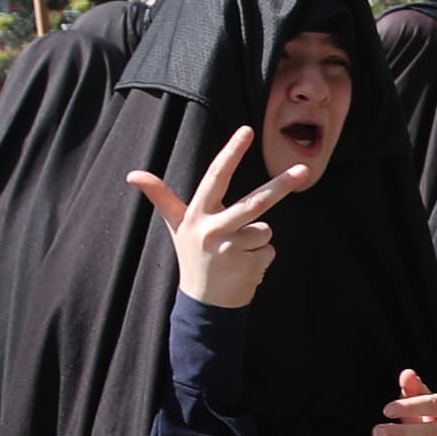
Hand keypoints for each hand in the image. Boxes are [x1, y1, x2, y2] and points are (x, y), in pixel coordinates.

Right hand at [128, 126, 309, 308]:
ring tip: (237, 253)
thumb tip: (132, 174)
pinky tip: (244, 268)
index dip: (231, 153)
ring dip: (257, 240)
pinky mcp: (248, 266)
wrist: (203, 305)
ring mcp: (232, 249)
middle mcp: (214, 230)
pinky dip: (261, 258)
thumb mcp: (176, 226)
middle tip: (304, 170)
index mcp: (198, 215)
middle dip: (281, 186)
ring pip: (265, 229)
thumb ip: (161, 197)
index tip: (247, 130)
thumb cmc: (192, 257)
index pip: (215, 177)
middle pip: (255, 202)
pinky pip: (269, 250)